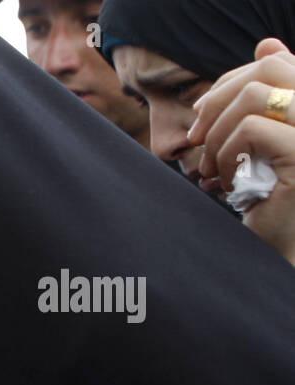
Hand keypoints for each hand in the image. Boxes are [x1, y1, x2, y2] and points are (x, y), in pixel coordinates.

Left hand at [190, 38, 294, 262]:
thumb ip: (265, 97)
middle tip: (196, 139)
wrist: (282, 248)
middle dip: (217, 100)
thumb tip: (266, 44)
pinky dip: (225, 153)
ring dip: (217, 132)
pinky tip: (225, 182)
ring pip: (254, 96)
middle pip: (266, 70)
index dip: (229, 82)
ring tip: (211, 168)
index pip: (274, 62)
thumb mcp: (260, 143)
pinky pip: (251, 129)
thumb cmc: (268, 197)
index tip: (201, 116)